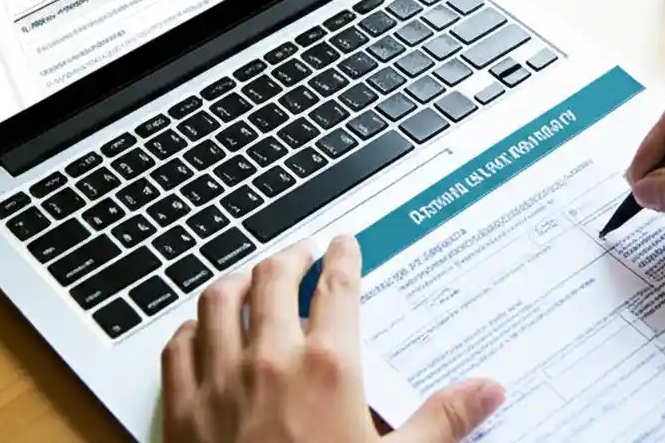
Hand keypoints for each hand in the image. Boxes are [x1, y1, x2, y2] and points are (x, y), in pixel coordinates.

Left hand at [162, 236, 505, 442]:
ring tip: (251, 277)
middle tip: (303, 252)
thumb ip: (442, 421)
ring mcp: (218, 382)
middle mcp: (268, 360)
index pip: (336, 287)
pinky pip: (177, 347)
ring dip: (237, 281)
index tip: (345, 244)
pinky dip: (190, 329)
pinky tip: (200, 330)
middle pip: (273, 278)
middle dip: (291, 256)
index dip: (343, 256)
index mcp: (327, 366)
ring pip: (218, 301)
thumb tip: (487, 390)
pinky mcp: (182, 411)